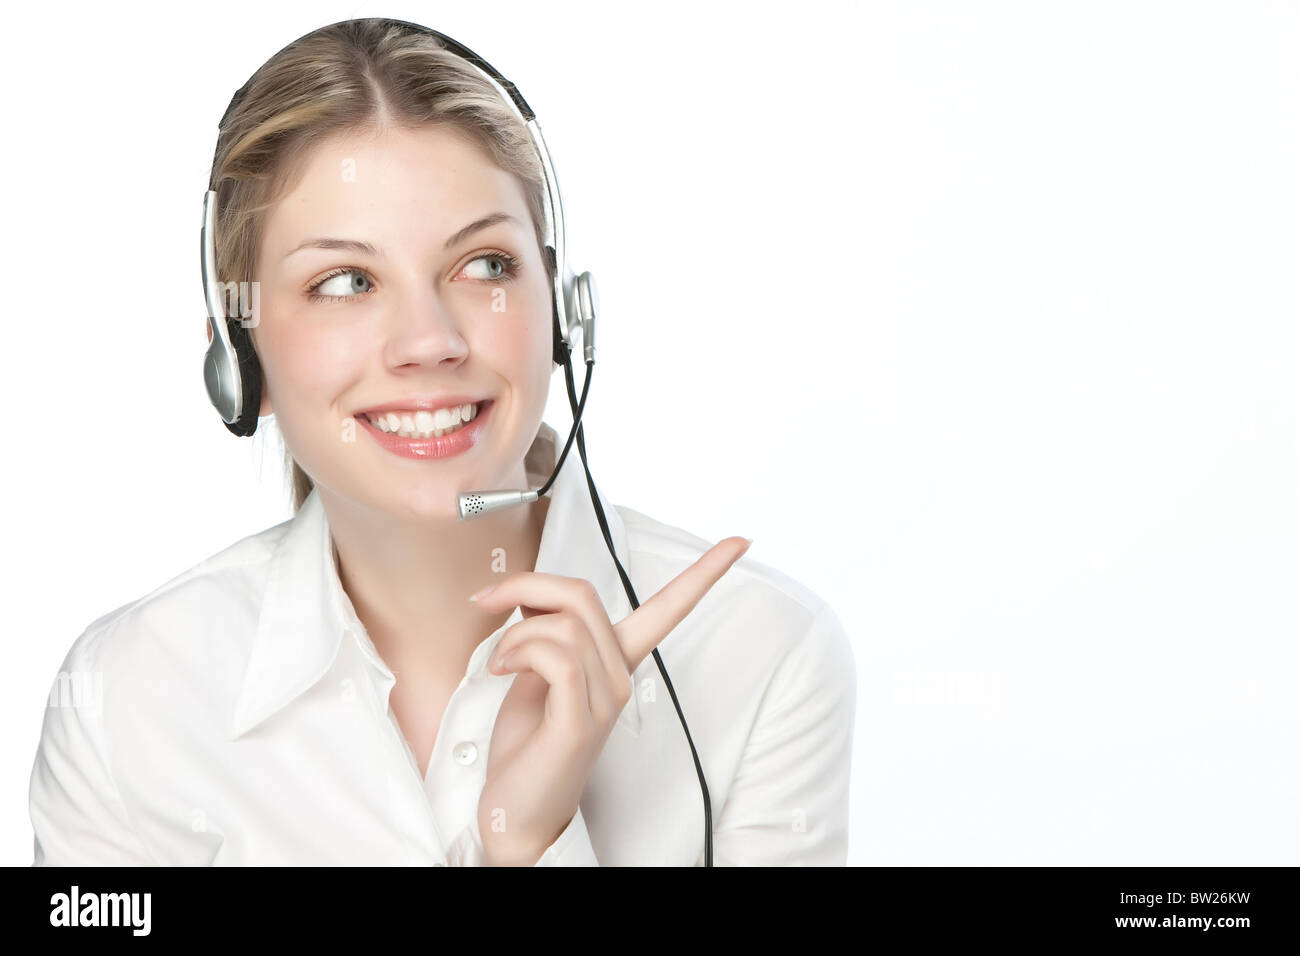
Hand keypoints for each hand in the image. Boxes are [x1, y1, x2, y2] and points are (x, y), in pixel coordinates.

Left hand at [468, 535, 752, 864]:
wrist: (516, 809)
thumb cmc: (528, 743)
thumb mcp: (535, 670)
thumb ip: (544, 628)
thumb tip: (531, 591)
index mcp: (616, 661)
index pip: (669, 610)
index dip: (705, 573)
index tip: (739, 542)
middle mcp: (621, 677)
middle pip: (583, 594)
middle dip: (529, 584)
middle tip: (489, 600)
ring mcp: (607, 699)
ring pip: (565, 625)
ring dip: (515, 631)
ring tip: (499, 659)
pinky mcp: (583, 721)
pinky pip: (559, 657)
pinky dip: (519, 650)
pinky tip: (503, 670)